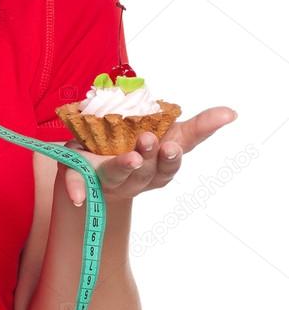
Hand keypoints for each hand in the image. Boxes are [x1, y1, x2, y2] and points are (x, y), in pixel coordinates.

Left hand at [62, 106, 238, 206]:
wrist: (93, 163)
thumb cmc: (131, 140)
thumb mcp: (156, 125)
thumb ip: (185, 119)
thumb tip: (232, 112)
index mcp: (160, 158)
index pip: (179, 152)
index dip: (187, 145)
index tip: (186, 138)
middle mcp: (141, 175)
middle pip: (152, 170)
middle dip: (153, 156)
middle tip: (151, 139)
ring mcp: (114, 180)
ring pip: (121, 177)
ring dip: (125, 167)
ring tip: (131, 158)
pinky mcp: (86, 177)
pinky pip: (80, 184)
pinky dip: (77, 189)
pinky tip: (77, 197)